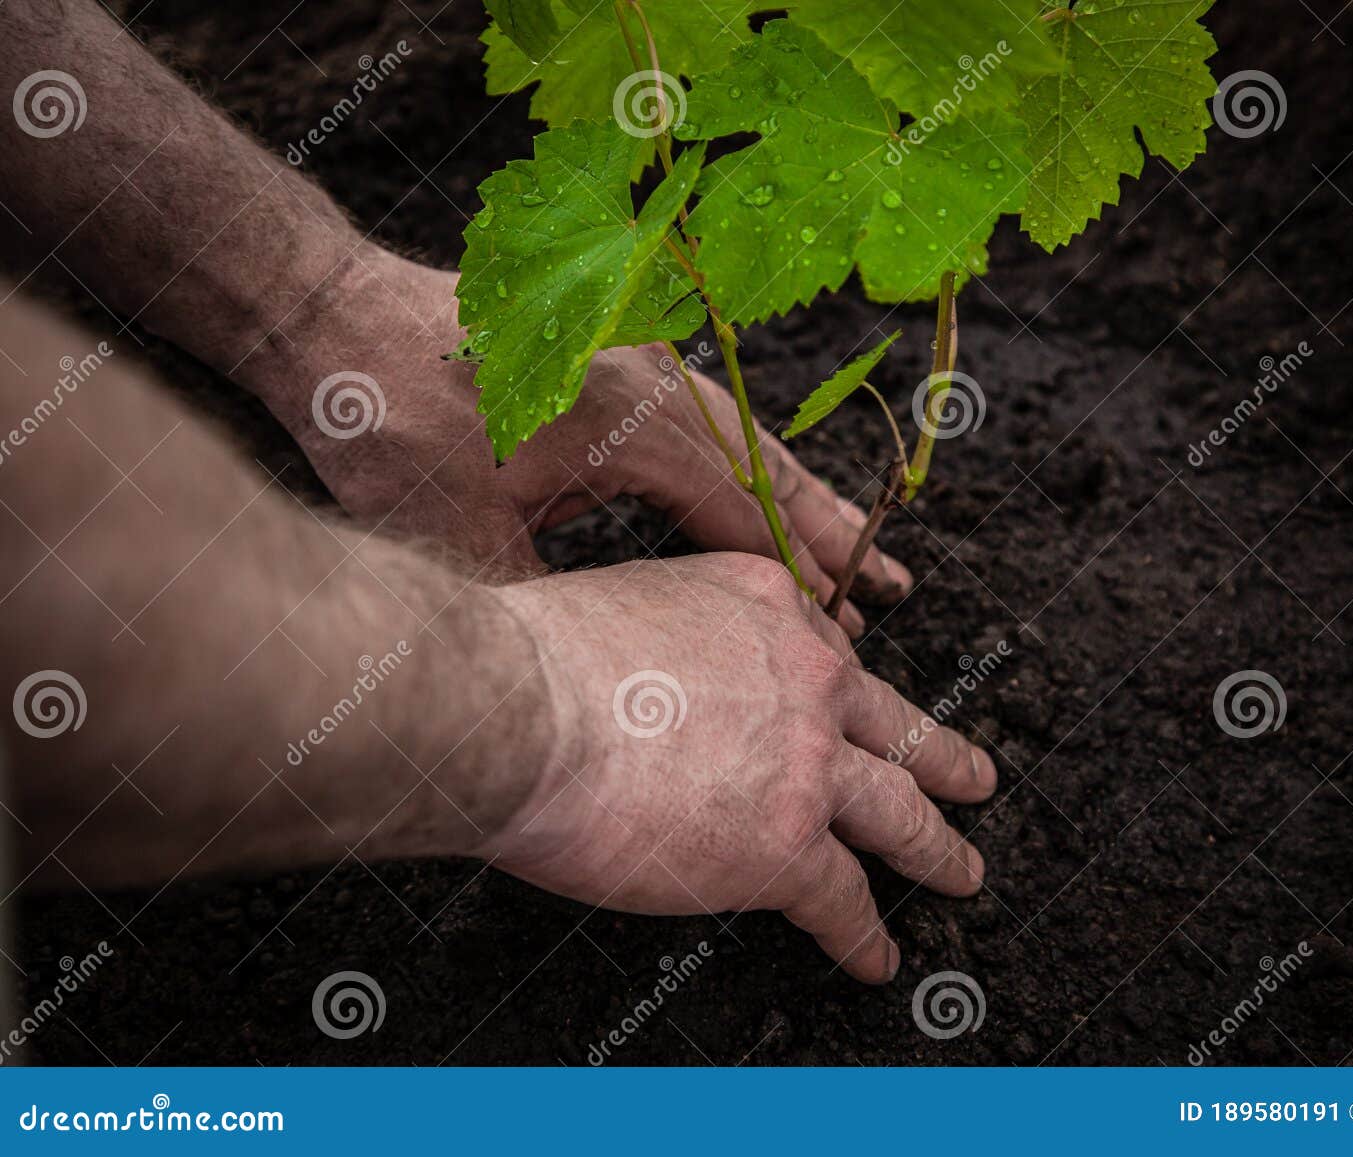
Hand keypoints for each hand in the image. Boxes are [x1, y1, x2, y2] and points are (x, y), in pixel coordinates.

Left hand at [246, 250, 910, 633]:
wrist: (330, 312)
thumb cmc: (388, 421)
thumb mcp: (465, 541)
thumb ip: (548, 608)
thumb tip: (604, 676)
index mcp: (636, 428)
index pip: (742, 521)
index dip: (792, 587)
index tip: (839, 636)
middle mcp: (656, 384)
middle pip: (770, 470)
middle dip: (830, 536)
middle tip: (893, 587)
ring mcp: (636, 360)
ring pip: (745, 440)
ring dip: (795, 496)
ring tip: (851, 546)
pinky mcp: (611, 355)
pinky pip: (703, 419)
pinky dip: (742, 466)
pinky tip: (751, 493)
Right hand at [483, 553, 998, 982]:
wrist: (520, 707)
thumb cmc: (535, 655)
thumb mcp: (628, 596)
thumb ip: (675, 633)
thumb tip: (660, 681)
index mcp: (764, 604)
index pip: (828, 654)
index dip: (847, 692)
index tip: (859, 709)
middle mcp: (805, 676)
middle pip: (892, 725)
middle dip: (940, 757)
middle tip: (975, 778)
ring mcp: (807, 763)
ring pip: (897, 812)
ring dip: (937, 848)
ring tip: (960, 872)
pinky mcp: (787, 845)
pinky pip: (842, 899)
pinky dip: (863, 935)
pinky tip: (875, 956)